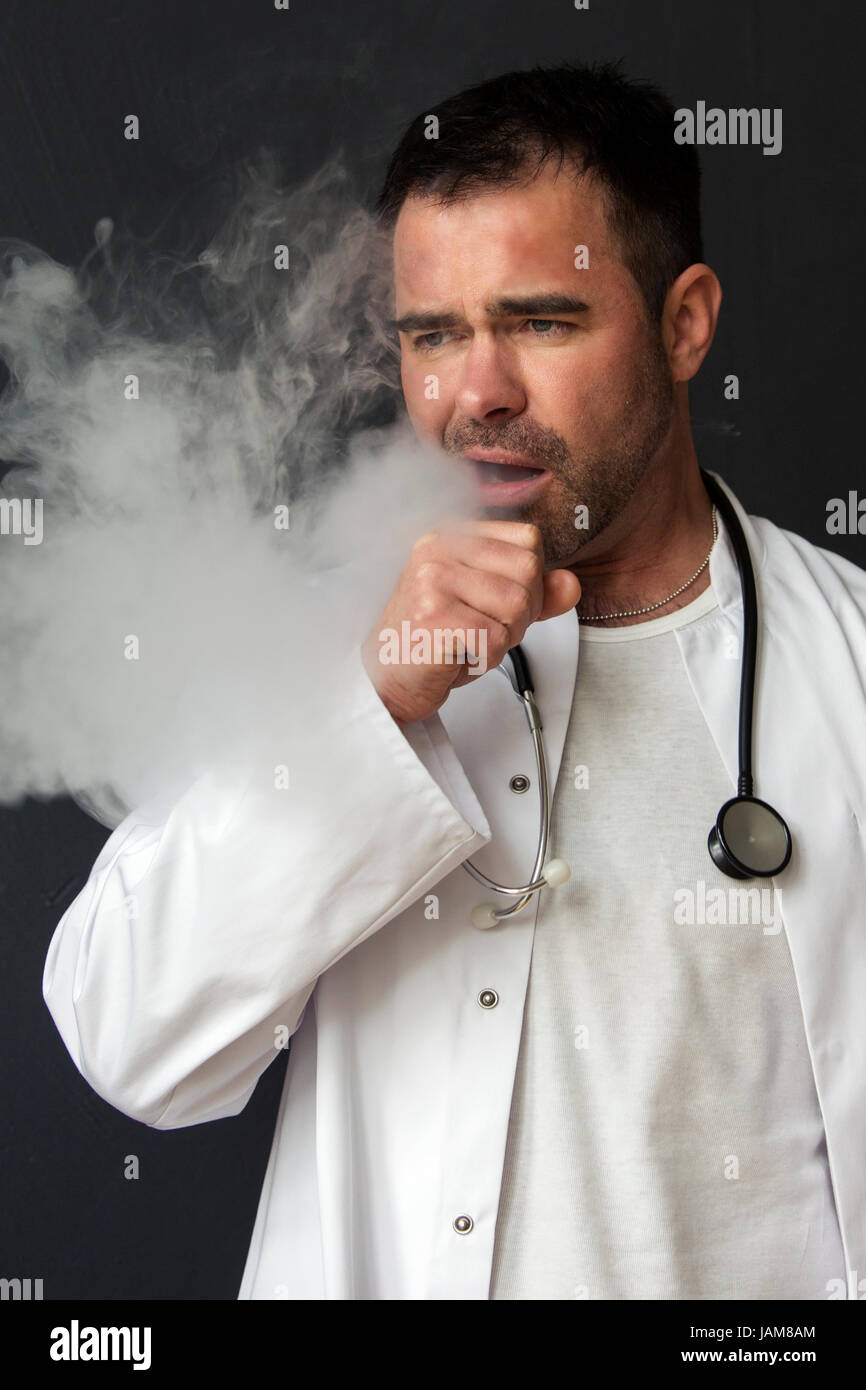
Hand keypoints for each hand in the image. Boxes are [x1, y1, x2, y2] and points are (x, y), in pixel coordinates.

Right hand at [361, 520, 580, 724]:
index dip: (531, 581)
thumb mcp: (487, 606)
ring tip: (466, 643)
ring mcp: (432, 580)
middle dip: (520, 614)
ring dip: (502, 640)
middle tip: (481, 631)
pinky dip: (484, 659)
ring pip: (517, 606)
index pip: (528, 540)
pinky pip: (495, 639)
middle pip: (528, 571)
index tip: (496, 605)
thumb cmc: (434, 641)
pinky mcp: (432, 616)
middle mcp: (438, 549)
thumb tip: (572, 584)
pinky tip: (455, 657)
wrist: (386, 679)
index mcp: (451, 535)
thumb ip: (533, 591)